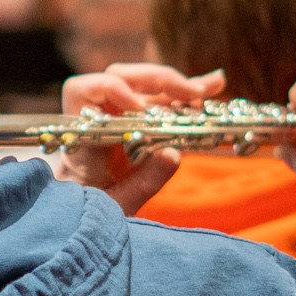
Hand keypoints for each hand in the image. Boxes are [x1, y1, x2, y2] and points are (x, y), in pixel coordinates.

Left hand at [54, 63, 223, 214]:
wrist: (83, 218)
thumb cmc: (91, 212)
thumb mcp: (117, 204)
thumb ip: (143, 182)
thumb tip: (174, 154)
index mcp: (82, 136)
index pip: (81, 92)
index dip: (109, 89)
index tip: (137, 105)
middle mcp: (97, 119)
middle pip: (120, 77)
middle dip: (157, 80)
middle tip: (191, 93)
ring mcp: (117, 118)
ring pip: (143, 87)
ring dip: (177, 85)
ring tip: (212, 88)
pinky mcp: (136, 124)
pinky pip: (159, 102)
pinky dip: (185, 96)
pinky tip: (214, 86)